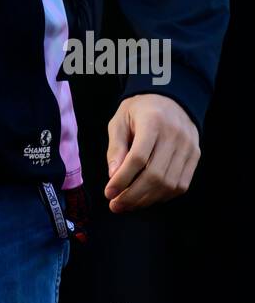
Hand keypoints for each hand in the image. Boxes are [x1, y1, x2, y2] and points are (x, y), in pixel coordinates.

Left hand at [105, 94, 200, 211]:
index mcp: (153, 121)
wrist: (171, 98)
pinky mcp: (195, 156)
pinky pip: (181, 184)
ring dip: (147, 199)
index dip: (123, 179)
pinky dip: (163, 196)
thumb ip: (116, 147)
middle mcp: (175, 135)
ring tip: (128, 204)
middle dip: (133, 195)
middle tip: (116, 205)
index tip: (109, 192)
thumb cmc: (140, 110)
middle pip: (155, 175)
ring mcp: (188, 147)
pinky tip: (147, 197)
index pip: (138, 157)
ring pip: (169, 183)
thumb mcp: (120, 120)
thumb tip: (113, 175)